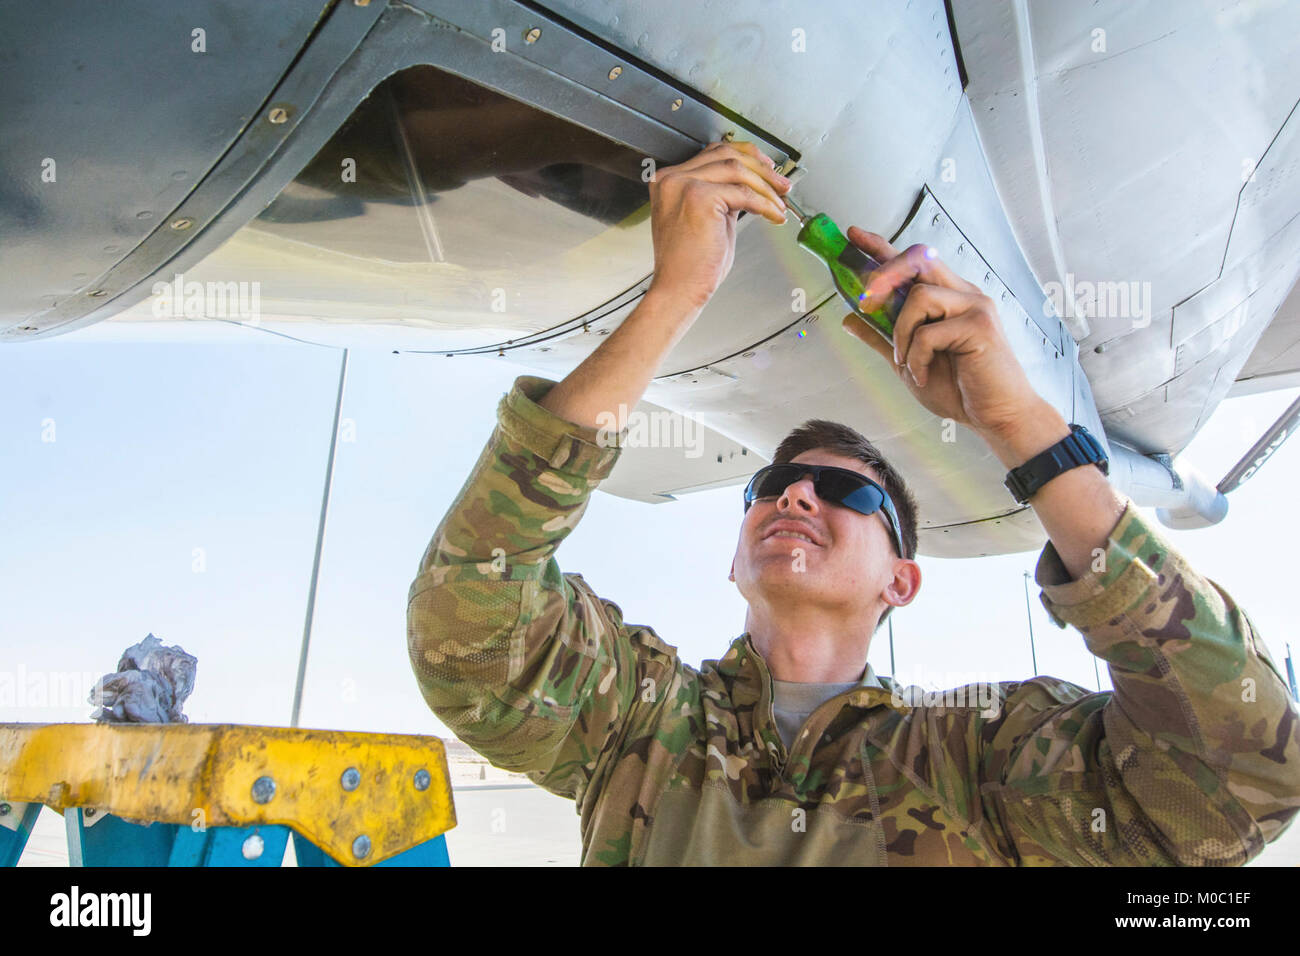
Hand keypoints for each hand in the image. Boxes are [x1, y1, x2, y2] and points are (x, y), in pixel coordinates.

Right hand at [646, 141, 789, 310]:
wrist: (678, 290)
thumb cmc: (691, 264)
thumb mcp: (708, 219)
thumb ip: (722, 195)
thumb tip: (753, 182)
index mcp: (669, 181)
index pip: (712, 153)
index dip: (746, 156)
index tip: (767, 168)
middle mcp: (672, 178)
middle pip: (725, 154)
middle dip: (761, 167)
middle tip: (782, 184)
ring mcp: (683, 185)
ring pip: (737, 170)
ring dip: (766, 186)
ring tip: (780, 203)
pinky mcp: (699, 198)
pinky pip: (743, 193)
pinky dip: (764, 204)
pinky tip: (774, 215)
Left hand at [839, 228, 1056, 451]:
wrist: (995, 416)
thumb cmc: (960, 389)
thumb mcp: (908, 361)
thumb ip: (881, 338)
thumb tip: (849, 318)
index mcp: (947, 297)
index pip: (912, 261)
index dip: (881, 246)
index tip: (854, 236)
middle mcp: (963, 294)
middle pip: (918, 258)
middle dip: (883, 274)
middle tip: (864, 301)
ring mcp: (974, 306)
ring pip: (919, 296)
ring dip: (901, 333)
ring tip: (907, 361)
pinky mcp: (979, 326)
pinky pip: (928, 332)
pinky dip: (916, 357)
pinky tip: (923, 374)